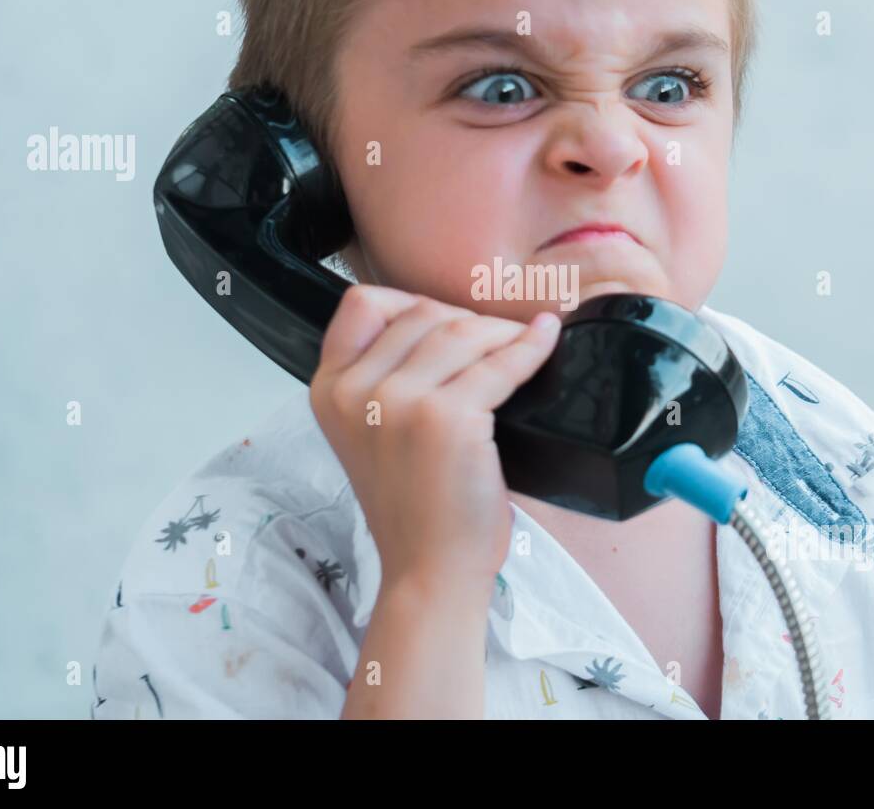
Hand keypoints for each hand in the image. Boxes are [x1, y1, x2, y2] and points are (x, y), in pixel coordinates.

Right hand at [309, 284, 560, 594]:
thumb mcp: (372, 433)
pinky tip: (544, 341)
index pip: (361, 304)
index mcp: (329, 390)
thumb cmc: (414, 507)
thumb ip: (386, 377)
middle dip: (467, 319)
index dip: (412, 302)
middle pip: (420, 311)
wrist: (429, 570)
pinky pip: (501, 364)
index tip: (448, 319)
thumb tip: (447, 321)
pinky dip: (530, 348)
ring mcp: (398, 402)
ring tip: (524, 342)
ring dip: (502, 332)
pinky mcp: (446, 418)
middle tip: (498, 340)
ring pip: (462, 330)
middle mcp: (354, 391)